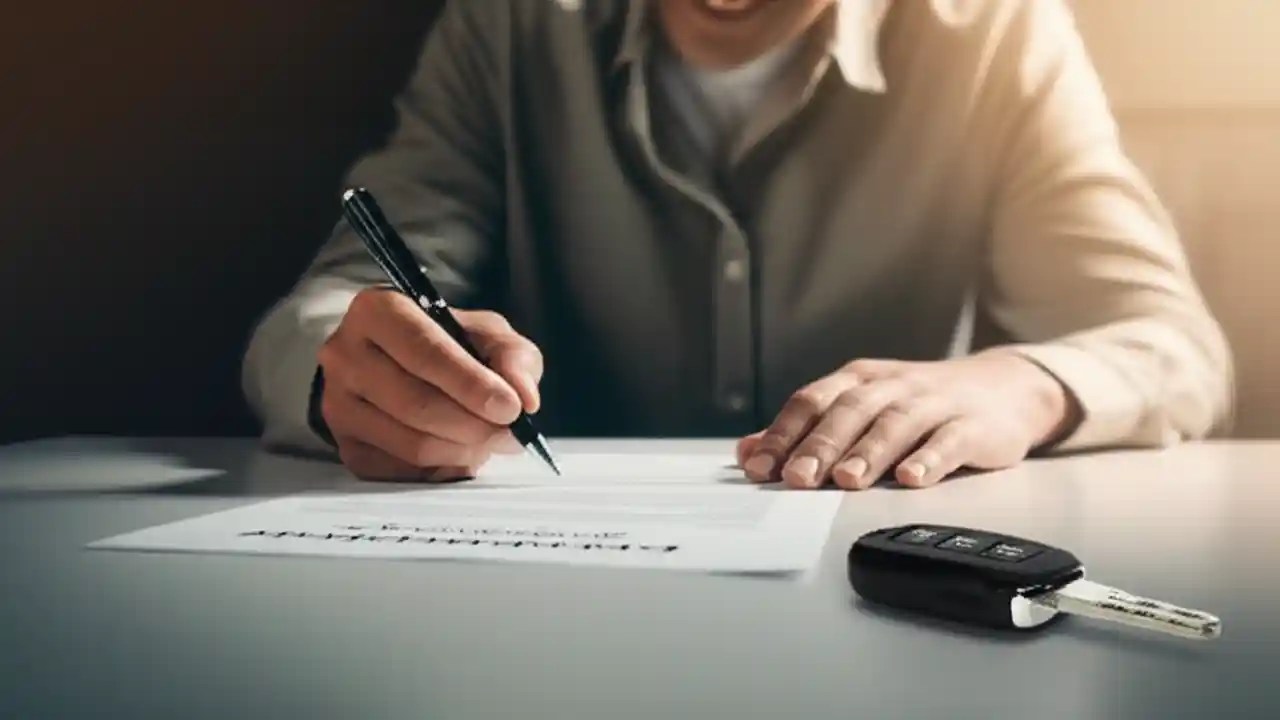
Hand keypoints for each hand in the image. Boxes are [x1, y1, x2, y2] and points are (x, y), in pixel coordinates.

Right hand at [317, 289, 540, 480]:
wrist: (402, 366)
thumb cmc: (450, 345)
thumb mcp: (487, 334)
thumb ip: (513, 357)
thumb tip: (524, 398)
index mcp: (379, 310)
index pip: (423, 351)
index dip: (471, 384)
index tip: (511, 408)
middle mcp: (346, 354)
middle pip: (417, 403)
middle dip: (475, 426)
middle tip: (511, 434)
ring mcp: (339, 404)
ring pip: (411, 444)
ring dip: (464, 451)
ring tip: (489, 442)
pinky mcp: (346, 447)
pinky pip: (402, 472)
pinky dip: (443, 470)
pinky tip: (459, 453)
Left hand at [737, 351, 1076, 489]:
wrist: (1005, 388)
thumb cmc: (919, 404)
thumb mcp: (860, 408)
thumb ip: (806, 431)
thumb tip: (747, 451)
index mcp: (859, 380)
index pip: (812, 401)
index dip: (784, 433)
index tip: (759, 466)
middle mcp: (892, 387)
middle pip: (850, 412)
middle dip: (820, 446)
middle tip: (796, 479)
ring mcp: (933, 404)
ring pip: (895, 425)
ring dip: (869, 452)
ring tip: (847, 481)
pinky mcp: (973, 425)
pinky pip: (949, 441)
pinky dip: (930, 459)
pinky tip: (911, 478)